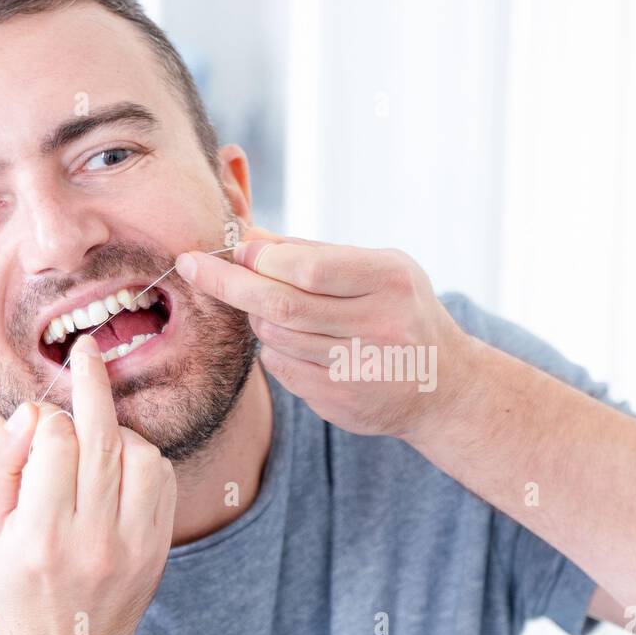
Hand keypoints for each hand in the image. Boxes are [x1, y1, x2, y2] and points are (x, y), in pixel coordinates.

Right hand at [0, 335, 176, 634]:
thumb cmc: (16, 583)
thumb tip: (33, 414)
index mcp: (39, 538)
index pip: (57, 443)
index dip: (47, 420)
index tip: (39, 423)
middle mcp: (91, 541)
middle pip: (102, 439)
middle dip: (93, 384)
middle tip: (87, 349)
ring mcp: (133, 545)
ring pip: (140, 453)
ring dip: (116, 433)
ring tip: (93, 445)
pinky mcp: (160, 544)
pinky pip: (162, 476)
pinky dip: (142, 457)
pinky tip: (118, 466)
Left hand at [176, 226, 473, 439]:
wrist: (443, 386)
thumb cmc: (401, 310)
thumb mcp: (377, 269)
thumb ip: (312, 251)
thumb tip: (245, 233)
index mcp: (390, 281)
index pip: (308, 267)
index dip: (262, 257)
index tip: (237, 248)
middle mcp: (380, 326)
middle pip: (281, 305)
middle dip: (228, 283)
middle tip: (192, 265)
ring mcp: (360, 368)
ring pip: (275, 337)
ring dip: (257, 317)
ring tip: (269, 306)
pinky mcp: (341, 401)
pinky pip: (282, 368)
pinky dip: (275, 349)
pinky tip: (297, 342)